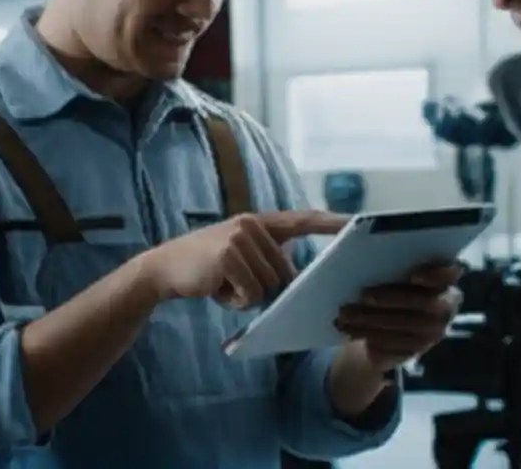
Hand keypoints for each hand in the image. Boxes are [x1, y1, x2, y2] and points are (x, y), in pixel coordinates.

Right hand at [137, 210, 345, 308]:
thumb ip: (268, 258)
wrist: (163, 269)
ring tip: (222, 283)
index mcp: (260, 222)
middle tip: (232, 283)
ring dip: (246, 295)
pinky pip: (252, 293)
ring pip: (268, 285)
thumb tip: (296, 280)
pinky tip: (216, 289)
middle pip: (285, 272)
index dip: (330, 222)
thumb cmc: (208, 269)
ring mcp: (241, 237)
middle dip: (263, 288)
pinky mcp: (229, 255)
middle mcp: (252, 224)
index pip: (302, 220)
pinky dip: (235, 300)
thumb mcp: (240, 256)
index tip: (357, 223)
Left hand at [334, 262, 463, 371]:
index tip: (413, 276)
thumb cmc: (388, 283)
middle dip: (392, 299)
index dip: (435, 275)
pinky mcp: (416, 350)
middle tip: (364, 295)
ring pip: (406, 327)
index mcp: (444, 278)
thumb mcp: (387, 267)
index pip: (450, 273)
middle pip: (425, 303)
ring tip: (346, 314)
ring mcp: (433, 332)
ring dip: (372, 320)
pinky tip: (350, 329)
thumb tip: (354, 240)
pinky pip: (395, 345)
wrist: (386, 320)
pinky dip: (370, 336)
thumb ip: (382, 255)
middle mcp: (445, 306)